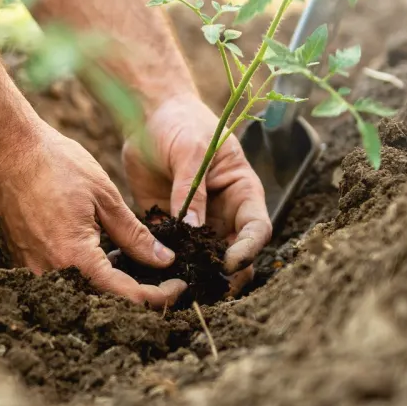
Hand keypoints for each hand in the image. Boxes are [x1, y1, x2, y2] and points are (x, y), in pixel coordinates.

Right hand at [0, 121, 186, 306]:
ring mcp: (32, 269)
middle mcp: (51, 272)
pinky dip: (88, 273)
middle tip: (163, 277)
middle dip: (139, 294)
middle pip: (104, 301)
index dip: (160, 296)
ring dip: (113, 284)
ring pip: (83, 292)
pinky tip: (103, 252)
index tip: (180, 284)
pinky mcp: (24, 260)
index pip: (127, 296)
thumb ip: (135, 235)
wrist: (5, 148)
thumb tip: (164, 260)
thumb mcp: (105, 196)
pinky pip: (63, 279)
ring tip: (135, 261)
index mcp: (75, 258)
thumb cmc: (55, 164)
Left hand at [123, 94, 271, 288]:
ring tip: (182, 289)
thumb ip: (191, 189)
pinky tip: (153, 276)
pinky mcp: (170, 225)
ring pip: (205, 259)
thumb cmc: (181, 123)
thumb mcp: (191, 150)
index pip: (256, 228)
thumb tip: (193, 228)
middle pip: (235, 252)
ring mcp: (198, 222)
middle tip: (209, 290)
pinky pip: (172, 251)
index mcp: (241, 192)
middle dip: (226, 274)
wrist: (149, 115)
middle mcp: (224, 212)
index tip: (230, 264)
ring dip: (196, 274)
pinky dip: (166, 264)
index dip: (248, 249)